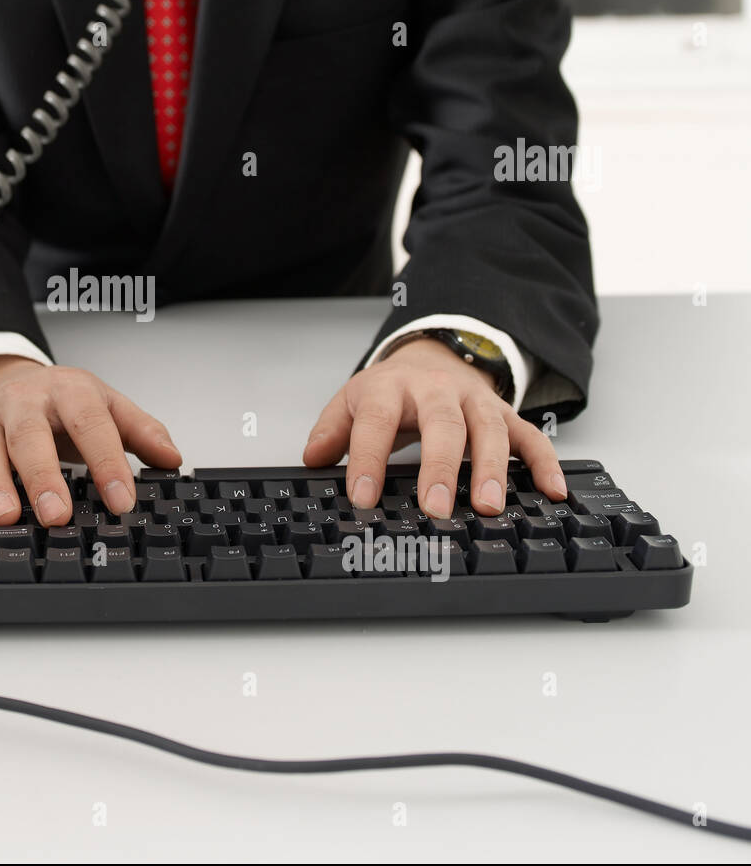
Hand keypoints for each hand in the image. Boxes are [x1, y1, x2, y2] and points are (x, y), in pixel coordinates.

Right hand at [0, 356, 181, 525]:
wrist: (10, 378)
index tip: (121, 500)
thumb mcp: (107, 405)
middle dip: (43, 477)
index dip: (107, 463)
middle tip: (58, 514)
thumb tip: (171, 459)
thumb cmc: (63, 402)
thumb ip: (141, 432)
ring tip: (7, 518)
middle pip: (31, 436)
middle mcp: (23, 402)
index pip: (91, 425)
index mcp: (68, 391)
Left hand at [302, 338, 566, 516]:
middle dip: (440, 467)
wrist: (433, 357)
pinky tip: (552, 492)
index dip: (368, 459)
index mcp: (391, 389)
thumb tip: (312, 460)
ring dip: (491, 469)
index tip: (363, 497)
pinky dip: (545, 463)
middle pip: (442, 424)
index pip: (377, 421)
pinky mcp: (506, 415)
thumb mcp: (352, 402)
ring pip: (489, 430)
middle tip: (435, 508)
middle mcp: (437, 392)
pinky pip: (531, 437)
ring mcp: (476, 402)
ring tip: (489, 507)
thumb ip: (332, 431)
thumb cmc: (391, 391)